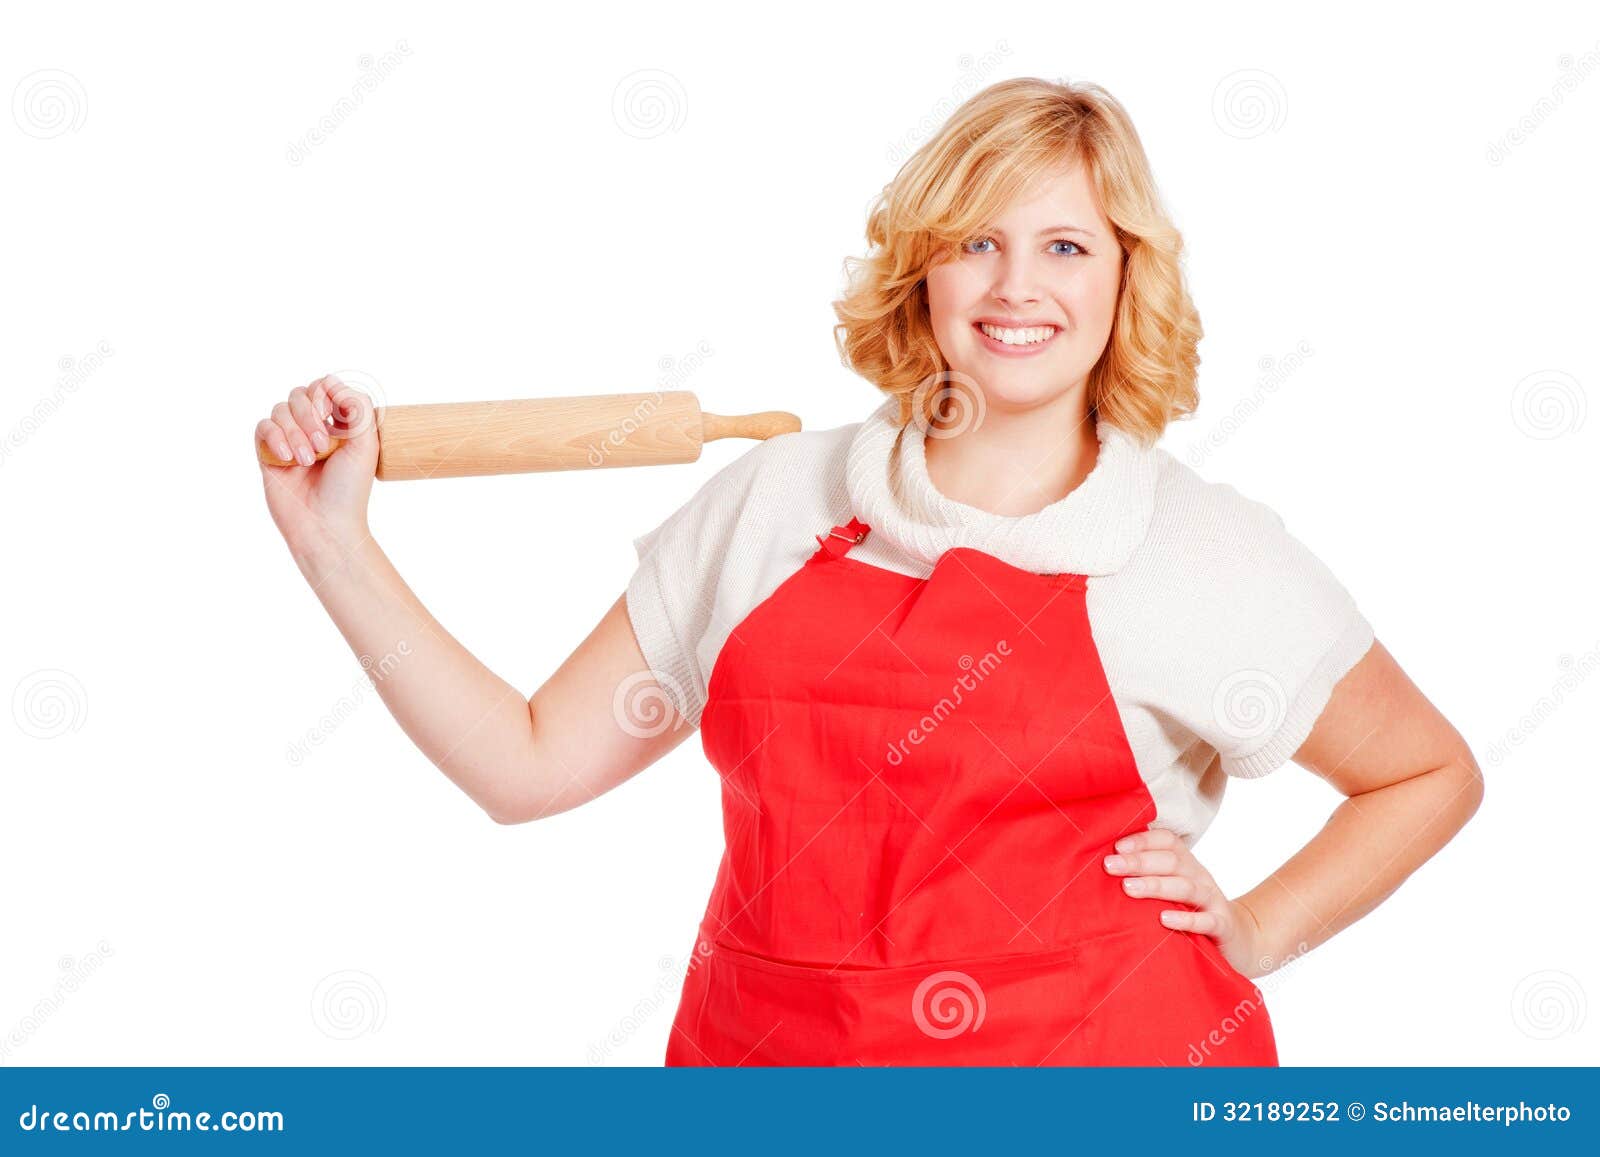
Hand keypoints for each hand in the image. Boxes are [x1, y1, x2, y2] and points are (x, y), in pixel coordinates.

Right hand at [255, 374, 379, 552]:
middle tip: (323, 446)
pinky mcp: (269, 453)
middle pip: (300, 394)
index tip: (332, 415)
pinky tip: (288, 458)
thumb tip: (331, 381)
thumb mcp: (366, 445)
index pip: (324, 387)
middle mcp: (313, 427)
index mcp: (338, 423)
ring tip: (307, 460)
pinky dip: (274, 438)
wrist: (326, 524)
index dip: (324, 394)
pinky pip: (262, 427)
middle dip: (310, 417)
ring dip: (295, 432)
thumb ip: (357, 407)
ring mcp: (289, 439)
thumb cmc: (349, 488)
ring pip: (281, 410)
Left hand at [1102, 826, 1264, 977]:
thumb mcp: (1169, 889)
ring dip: (1155, 885)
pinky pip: (1206, 920)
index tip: (1115, 846)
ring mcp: (1212, 900)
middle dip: (1138, 862)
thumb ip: (1145, 876)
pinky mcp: (1222, 926)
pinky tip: (1164, 919)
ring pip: (1185, 887)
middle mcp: (1199, 876)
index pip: (1167, 840)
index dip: (1142, 840)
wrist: (1238, 939)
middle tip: (1109, 866)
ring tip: (1128, 888)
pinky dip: (1186, 919)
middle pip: (1171, 861)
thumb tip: (1102, 864)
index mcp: (1184, 862)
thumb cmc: (1189, 910)